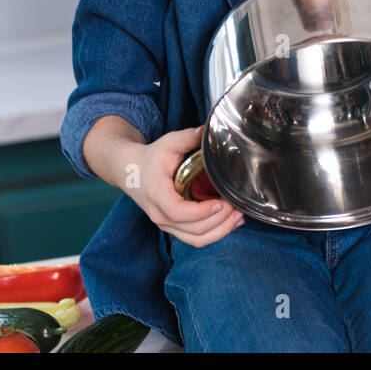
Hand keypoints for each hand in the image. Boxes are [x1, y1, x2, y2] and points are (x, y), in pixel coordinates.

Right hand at [121, 126, 244, 246]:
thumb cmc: (151, 158)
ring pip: (196, 239)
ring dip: (221, 230)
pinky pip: (195, 239)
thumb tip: (209, 130)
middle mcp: (160, 215)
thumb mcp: (168, 143)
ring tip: (238, 216)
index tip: (221, 202)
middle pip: (193, 230)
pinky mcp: (173, 228)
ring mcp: (166, 224)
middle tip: (237, 205)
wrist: (131, 172)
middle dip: (220, 220)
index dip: (202, 212)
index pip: (178, 212)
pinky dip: (215, 234)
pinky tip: (230, 222)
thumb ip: (188, 137)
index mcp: (157, 194)